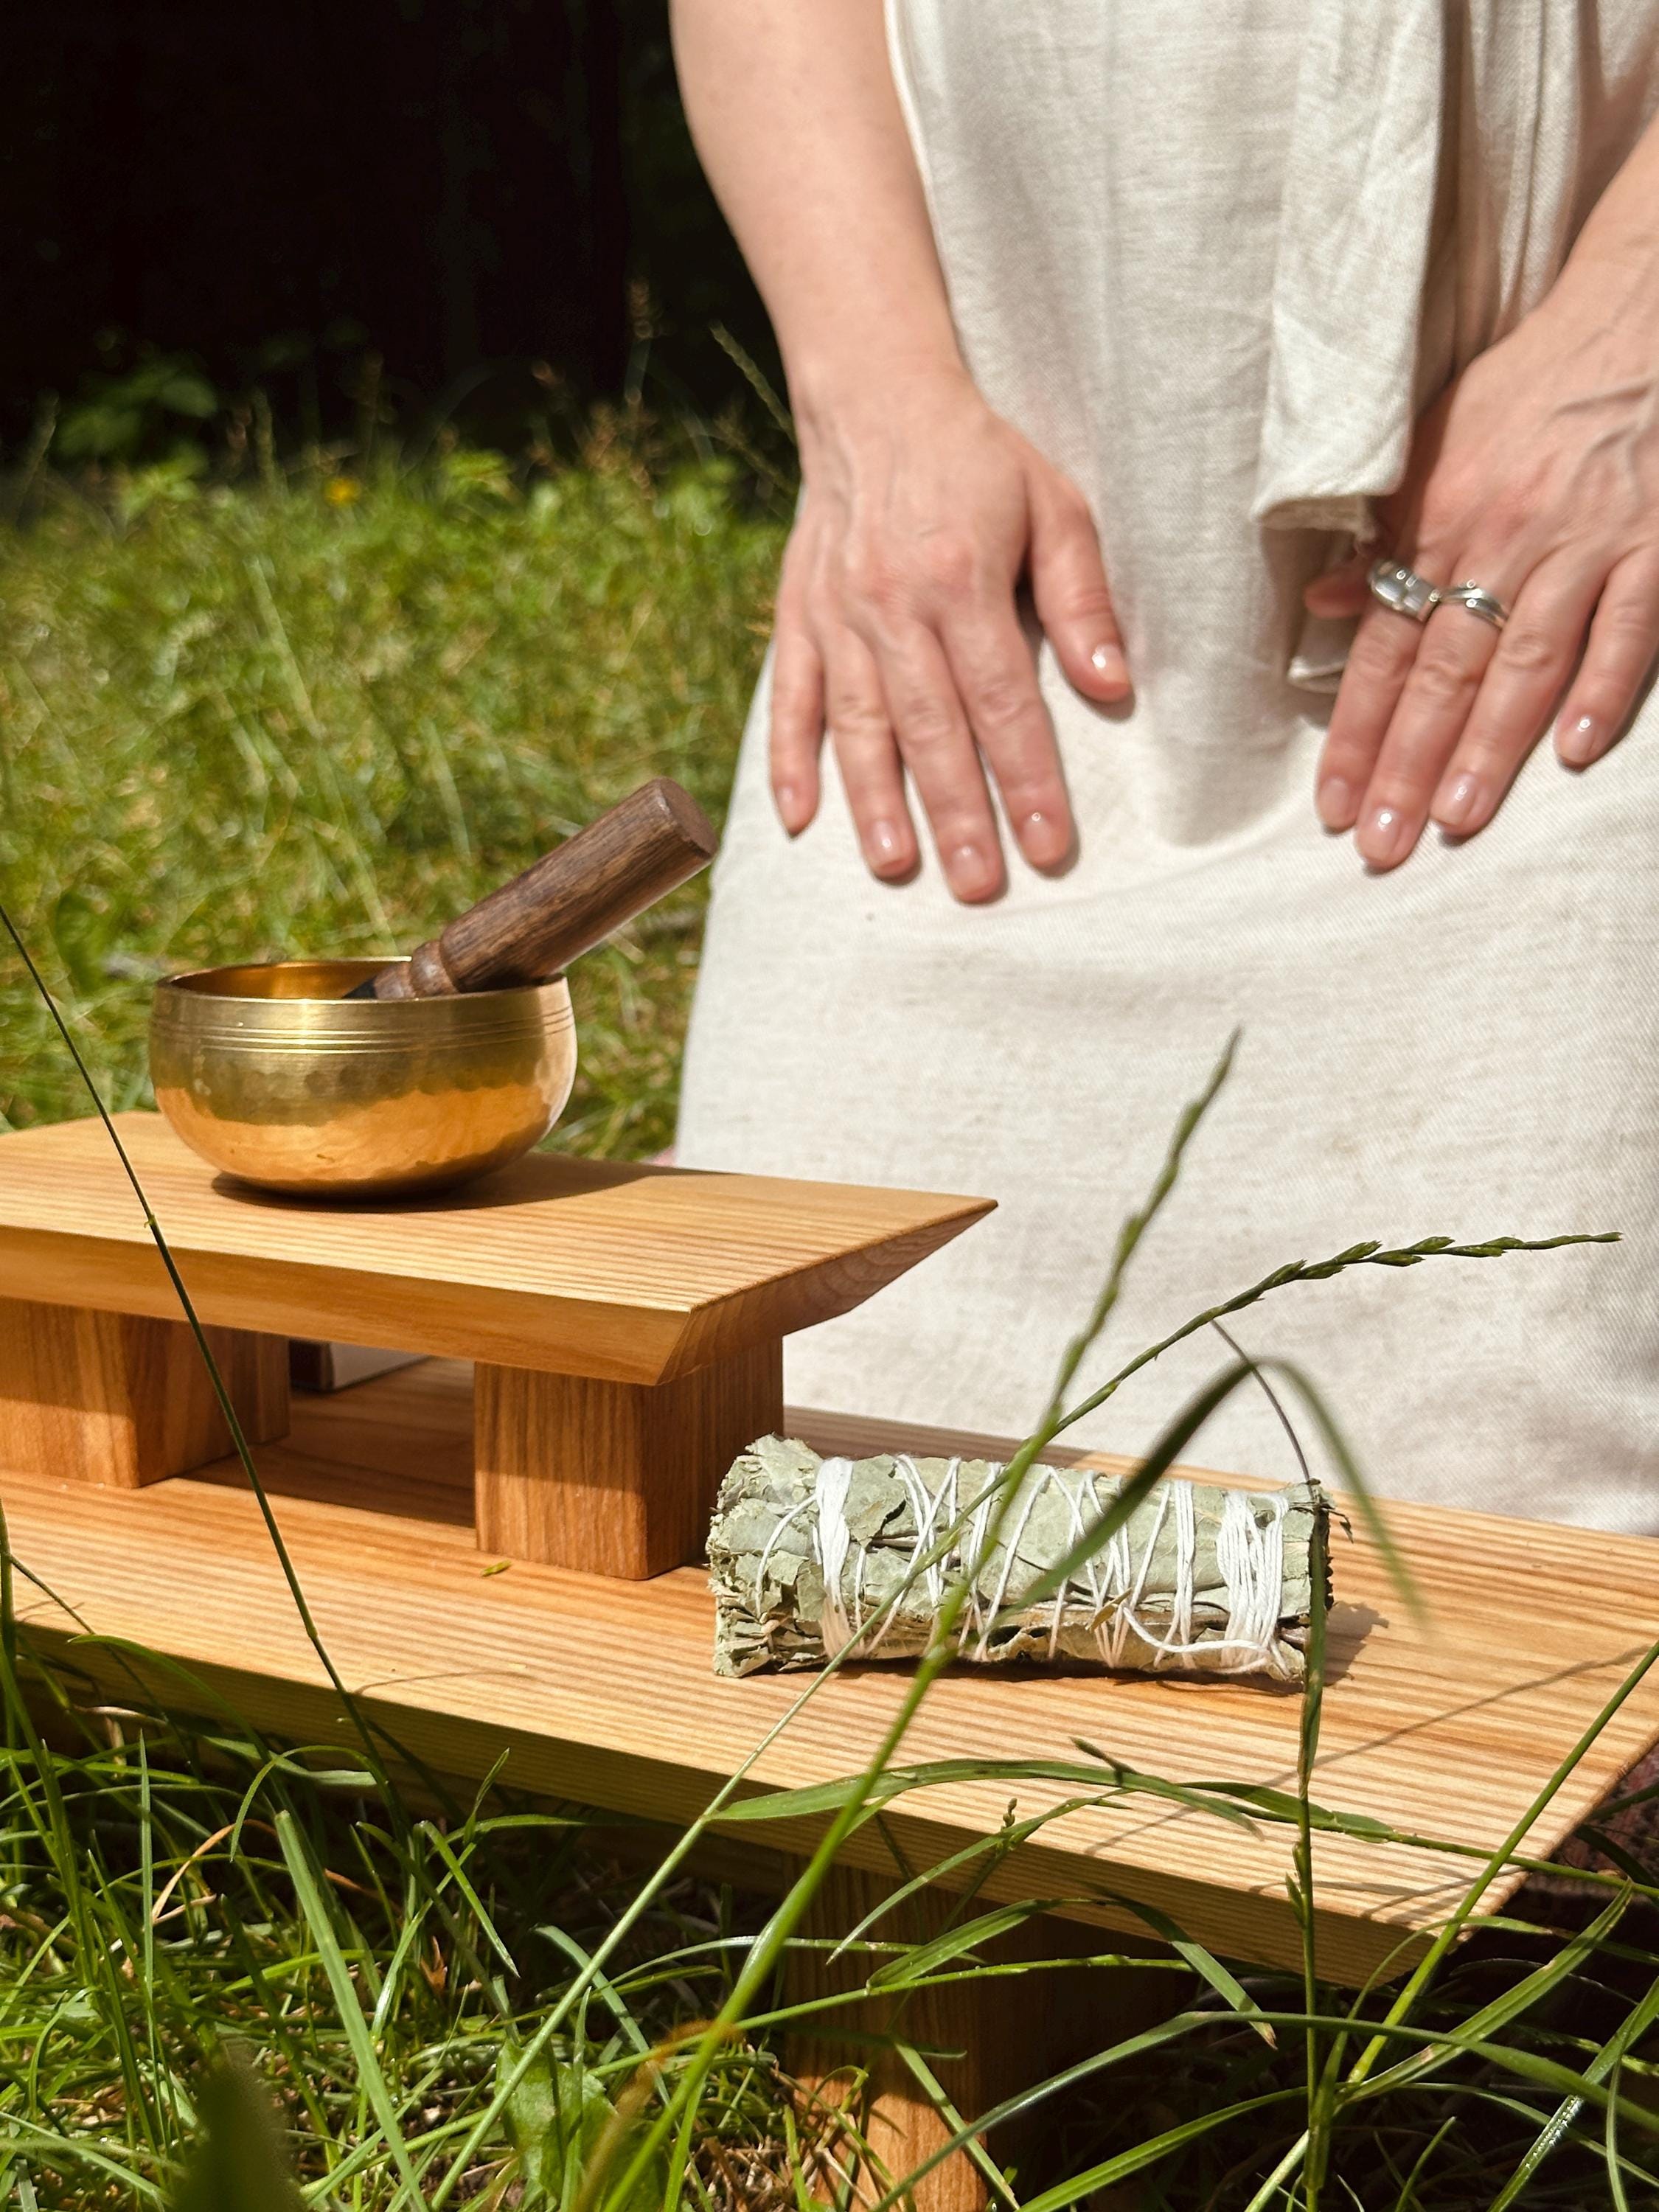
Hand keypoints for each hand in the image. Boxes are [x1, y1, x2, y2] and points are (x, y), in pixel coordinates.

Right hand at [771, 367, 1128, 898]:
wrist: (875, 398)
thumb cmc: (979, 459)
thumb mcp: (1055, 504)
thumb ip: (1080, 598)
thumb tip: (1112, 687)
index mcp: (960, 576)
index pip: (1002, 700)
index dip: (1026, 778)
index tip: (1046, 843)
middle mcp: (892, 603)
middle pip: (930, 728)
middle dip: (957, 813)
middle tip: (978, 886)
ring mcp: (836, 613)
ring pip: (857, 724)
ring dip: (875, 802)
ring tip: (897, 868)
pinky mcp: (798, 615)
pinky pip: (790, 697)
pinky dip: (790, 759)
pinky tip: (800, 819)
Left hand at [1305, 276, 1658, 868]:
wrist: (1640, 314)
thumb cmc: (1530, 387)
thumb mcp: (1431, 444)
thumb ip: (1382, 532)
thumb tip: (1322, 601)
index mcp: (1440, 520)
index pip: (1382, 647)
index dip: (1355, 730)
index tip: (1332, 804)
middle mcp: (1503, 539)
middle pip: (1444, 672)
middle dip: (1407, 764)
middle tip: (1380, 844)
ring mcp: (1584, 545)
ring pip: (1526, 662)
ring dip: (1487, 747)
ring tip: (1455, 820)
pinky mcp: (1657, 544)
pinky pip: (1628, 627)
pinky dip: (1602, 688)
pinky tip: (1572, 749)